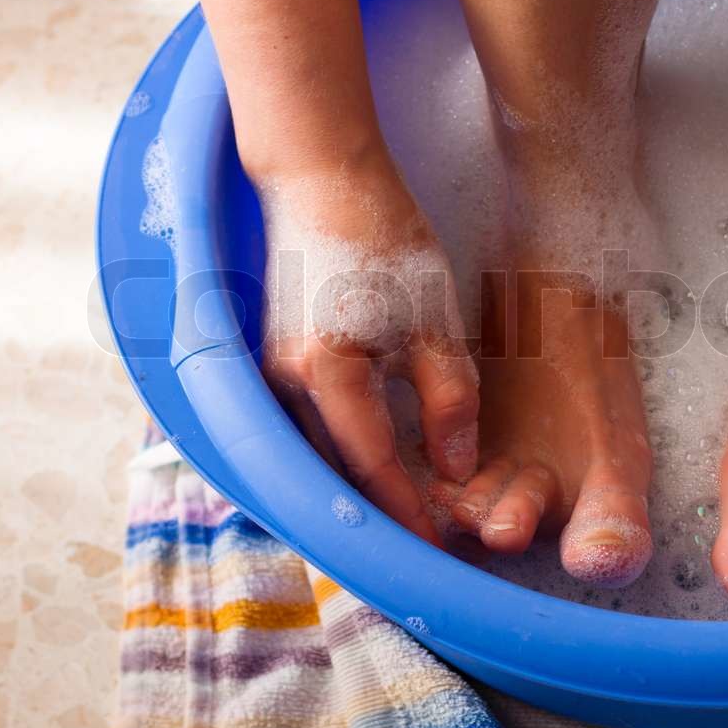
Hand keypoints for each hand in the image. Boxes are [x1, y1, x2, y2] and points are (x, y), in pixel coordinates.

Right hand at [257, 146, 478, 544]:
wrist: (321, 177)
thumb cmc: (384, 238)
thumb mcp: (435, 320)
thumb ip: (447, 399)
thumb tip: (454, 469)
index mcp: (327, 372)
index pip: (371, 467)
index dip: (406, 514)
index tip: (436, 551)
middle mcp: (286, 382)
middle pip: (333, 473)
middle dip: (378, 514)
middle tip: (425, 543)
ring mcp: (273, 371)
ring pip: (317, 452)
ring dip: (357, 486)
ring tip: (407, 511)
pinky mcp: (276, 358)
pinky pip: (307, 426)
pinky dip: (340, 453)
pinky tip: (376, 462)